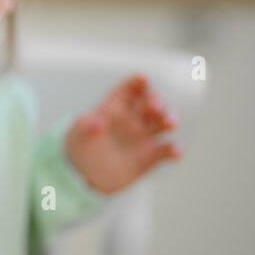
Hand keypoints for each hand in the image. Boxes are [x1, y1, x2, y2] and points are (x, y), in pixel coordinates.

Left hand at [66, 74, 181, 194]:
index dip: (136, 84)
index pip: (127, 91)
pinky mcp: (150, 156)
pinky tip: (175, 152)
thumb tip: (97, 123)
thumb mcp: (79, 135)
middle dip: (155, 102)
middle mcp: (132, 119)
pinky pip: (166, 151)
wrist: (86, 175)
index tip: (142, 79)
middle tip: (155, 106)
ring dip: (168, 120)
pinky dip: (173, 150)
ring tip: (170, 123)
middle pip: (149, 105)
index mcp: (115, 108)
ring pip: (162, 123)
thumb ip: (87, 127)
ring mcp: (143, 136)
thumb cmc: (81, 147)